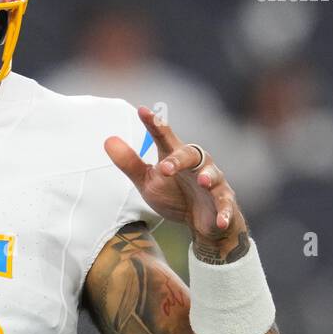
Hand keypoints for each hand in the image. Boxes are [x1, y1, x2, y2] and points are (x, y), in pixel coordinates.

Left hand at [104, 105, 247, 254]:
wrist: (200, 221)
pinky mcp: (223, 201)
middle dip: (179, 160)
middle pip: (190, 154)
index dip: (155, 124)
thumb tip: (108, 140)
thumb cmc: (174, 194)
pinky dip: (223, 213)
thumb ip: (130, 163)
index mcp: (175, 156)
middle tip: (164, 168)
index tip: (142, 111)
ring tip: (203, 182)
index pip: (164, 137)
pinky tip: (219, 222)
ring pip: (213, 175)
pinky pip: (225, 205)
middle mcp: (196, 165)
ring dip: (208, 177)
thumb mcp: (148, 181)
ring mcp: (213, 182)